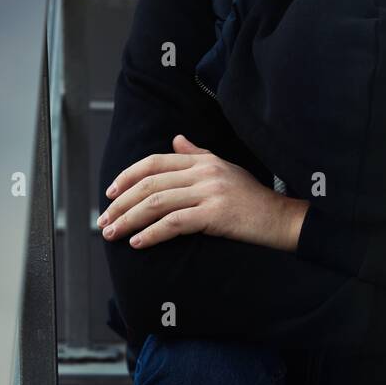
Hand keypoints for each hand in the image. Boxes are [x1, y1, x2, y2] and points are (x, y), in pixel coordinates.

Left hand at [97, 135, 308, 250]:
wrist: (280, 219)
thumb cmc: (252, 200)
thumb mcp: (225, 170)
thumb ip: (197, 156)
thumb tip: (176, 142)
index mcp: (202, 161)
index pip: (154, 163)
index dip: (128, 177)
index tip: (111, 194)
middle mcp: (203, 172)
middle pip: (150, 184)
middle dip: (122, 203)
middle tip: (105, 220)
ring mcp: (209, 192)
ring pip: (156, 203)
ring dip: (129, 219)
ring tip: (113, 233)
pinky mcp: (214, 215)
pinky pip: (174, 223)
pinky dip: (151, 233)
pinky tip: (138, 242)